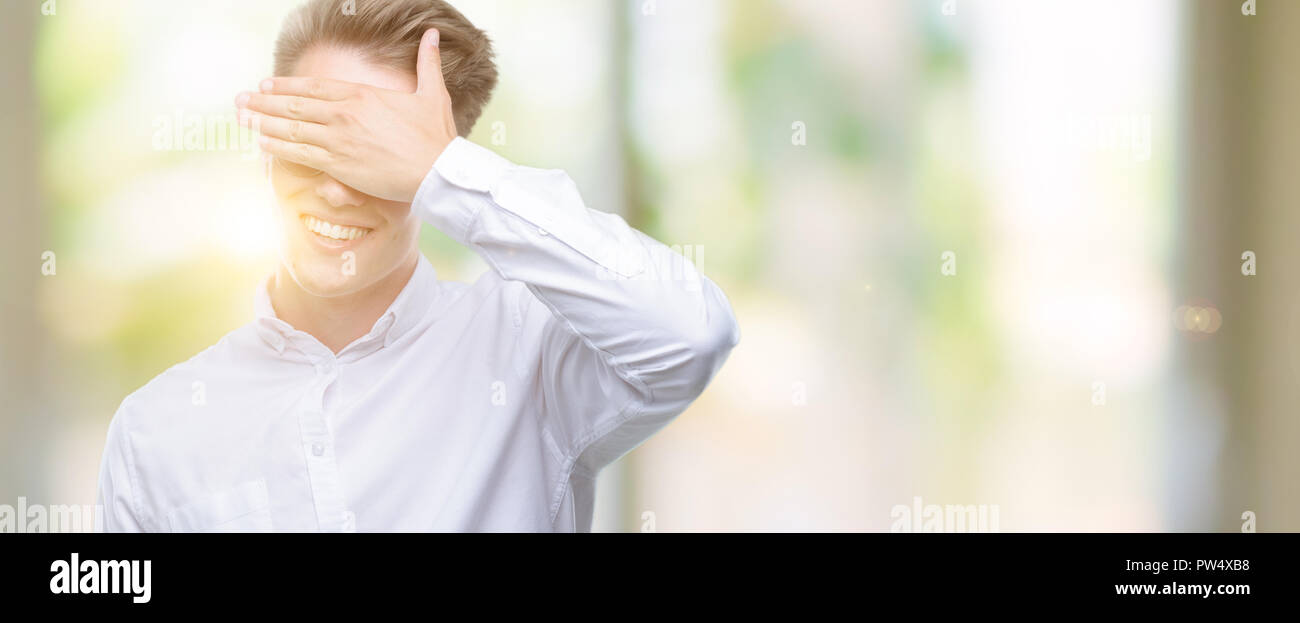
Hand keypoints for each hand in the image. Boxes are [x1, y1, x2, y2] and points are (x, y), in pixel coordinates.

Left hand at [236, 28, 456, 202]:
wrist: (438, 171)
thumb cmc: (436, 136)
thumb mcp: (433, 93)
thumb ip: (427, 62)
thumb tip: (432, 34)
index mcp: (362, 95)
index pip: (313, 86)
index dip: (286, 86)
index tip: (265, 85)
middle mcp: (344, 114)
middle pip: (294, 106)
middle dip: (263, 102)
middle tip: (239, 100)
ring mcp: (339, 139)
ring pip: (291, 128)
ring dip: (263, 123)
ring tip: (242, 119)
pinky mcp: (339, 165)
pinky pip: (300, 154)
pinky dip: (278, 148)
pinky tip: (262, 144)